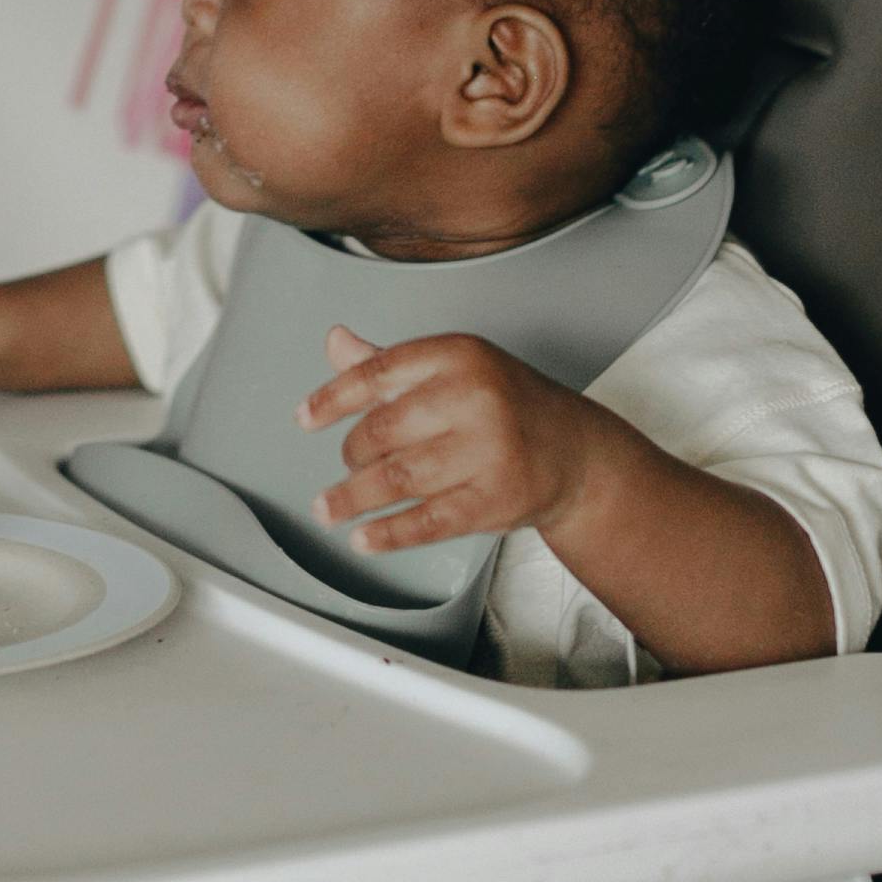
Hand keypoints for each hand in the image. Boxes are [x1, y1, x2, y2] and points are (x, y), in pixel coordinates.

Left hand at [296, 321, 601, 557]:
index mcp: (458, 355)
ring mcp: (487, 449)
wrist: (576, 451)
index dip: (333, 398)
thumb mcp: (453, 369)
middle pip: (382, 430)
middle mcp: (474, 397)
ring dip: (354, 498)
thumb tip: (336, 343)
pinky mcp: (495, 498)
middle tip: (346, 467)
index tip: (306, 418)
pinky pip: (428, 520)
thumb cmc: (507, 405)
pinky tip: (364, 538)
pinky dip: (388, 534)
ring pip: (398, 477)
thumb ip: (390, 363)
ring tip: (329, 509)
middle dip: (352, 455)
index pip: (377, 373)